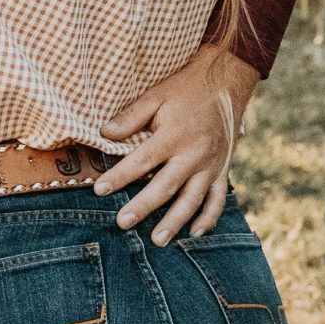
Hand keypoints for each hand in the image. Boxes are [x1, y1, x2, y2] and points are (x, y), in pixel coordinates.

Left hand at [96, 46, 260, 245]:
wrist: (225, 83)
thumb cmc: (185, 90)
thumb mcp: (156, 96)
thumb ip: (131, 117)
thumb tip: (104, 134)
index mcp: (174, 135)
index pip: (142, 161)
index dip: (120, 176)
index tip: (99, 190)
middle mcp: (194, 154)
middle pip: (165, 186)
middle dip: (143, 206)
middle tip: (122, 223)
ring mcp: (211, 165)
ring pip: (192, 199)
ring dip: (175, 221)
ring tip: (158, 240)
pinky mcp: (223, 170)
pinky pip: (218, 199)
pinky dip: (209, 218)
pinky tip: (195, 233)